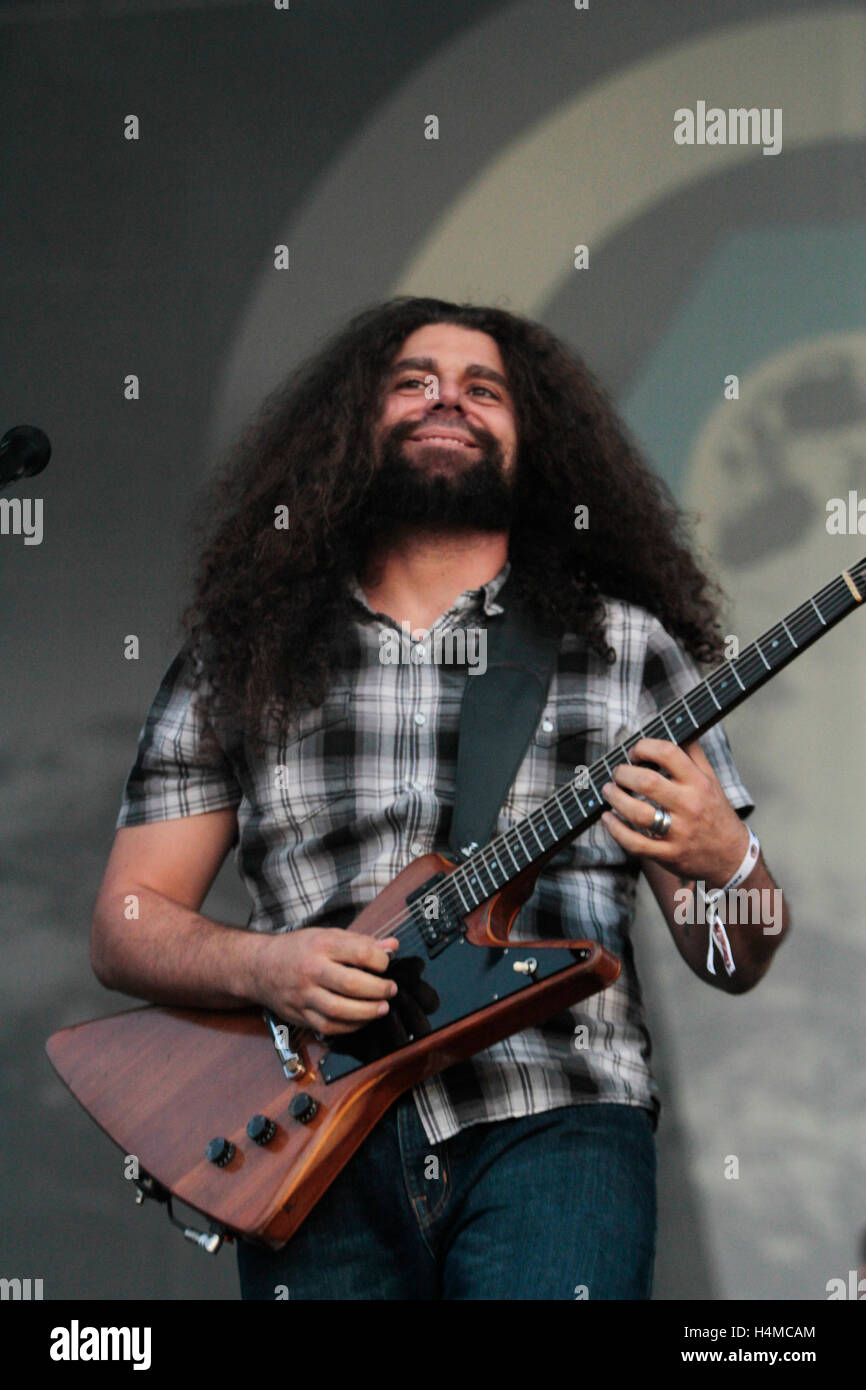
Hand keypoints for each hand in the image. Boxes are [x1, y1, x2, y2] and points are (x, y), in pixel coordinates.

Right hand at [250, 926, 399, 1034]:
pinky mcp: (300, 1015)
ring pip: (340, 1010)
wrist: (259, 967)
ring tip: (382, 1008)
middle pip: (351, 984)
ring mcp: (304, 995)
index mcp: (321, 945)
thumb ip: (361, 942)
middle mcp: (311, 970)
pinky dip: (350, 1026)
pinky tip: (362, 1019)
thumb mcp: (328, 935)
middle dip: (378, 990)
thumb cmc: (298, 949)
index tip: (386, 964)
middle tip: (390, 989)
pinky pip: (328, 1027)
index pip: (360, 953)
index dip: (381, 960)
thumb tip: (392, 946)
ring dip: (367, 1012)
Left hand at [600, 737, 748, 887]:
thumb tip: (676, 727)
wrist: (731, 856)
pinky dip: (615, 829)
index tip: (634, 753)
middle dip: (623, 774)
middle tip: (617, 773)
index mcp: (699, 782)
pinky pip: (635, 843)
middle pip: (647, 782)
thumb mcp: (711, 779)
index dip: (644, 747)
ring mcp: (679, 832)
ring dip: (615, 798)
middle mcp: (689, 805)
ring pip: (637, 813)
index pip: (668, 753)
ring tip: (608, 791)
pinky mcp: (668, 854)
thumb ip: (693, 753)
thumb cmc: (715, 812)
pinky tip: (608, 818)